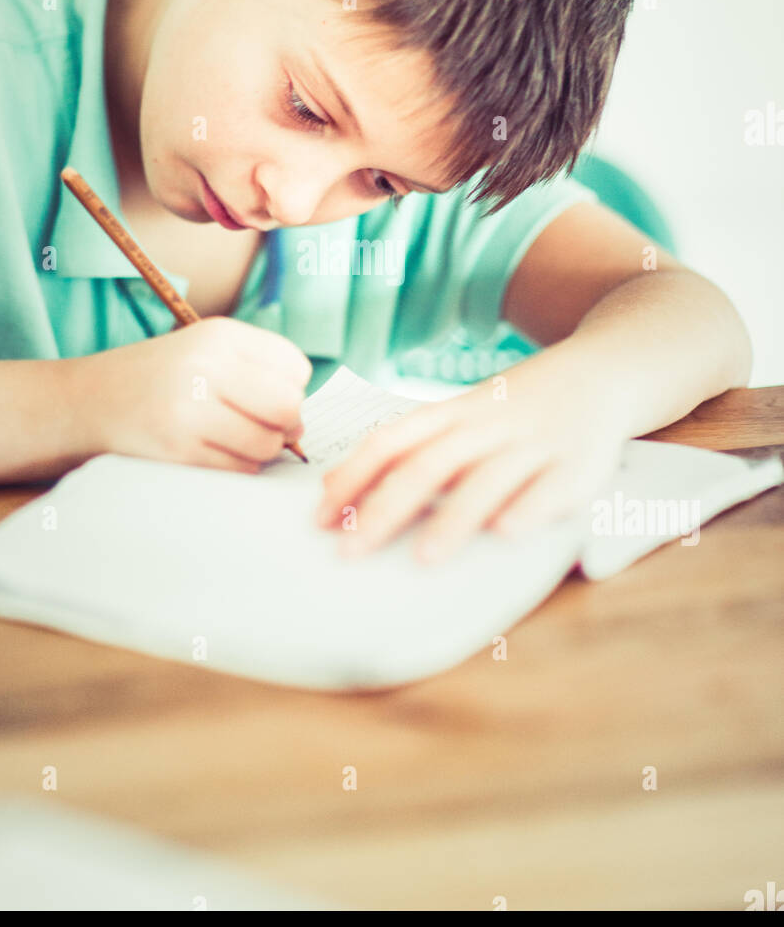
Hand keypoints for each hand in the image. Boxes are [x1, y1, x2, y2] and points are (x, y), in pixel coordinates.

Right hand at [83, 317, 310, 470]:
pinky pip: (240, 469)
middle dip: (287, 424)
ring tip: (233, 439)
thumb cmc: (160, 378)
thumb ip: (257, 371)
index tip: (269, 396)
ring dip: (261, 450)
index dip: (292, 388)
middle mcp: (206, 367)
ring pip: (268, 444)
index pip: (295, 367)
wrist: (86, 401)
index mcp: (219, 335)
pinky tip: (213, 452)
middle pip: (289, 406)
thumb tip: (301, 421)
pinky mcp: (179, 450)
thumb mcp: (205, 349)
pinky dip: (238, 467)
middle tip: (267, 427)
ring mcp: (191, 411)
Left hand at [315, 342, 628, 562]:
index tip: (319, 519)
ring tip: (423, 558)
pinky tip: (506, 535)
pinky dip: (528, 510)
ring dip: (454, 519)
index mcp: (455, 413)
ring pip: (487, 479)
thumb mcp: (465, 412)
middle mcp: (489, 425)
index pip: (391, 442)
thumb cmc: (520, 405)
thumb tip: (337, 484)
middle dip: (385, 510)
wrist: (606, 368)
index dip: (352, 479)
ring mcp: (536, 442)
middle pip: (428, 465)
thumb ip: (411, 444)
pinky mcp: (581, 463)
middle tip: (350, 553)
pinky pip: (552, 487)